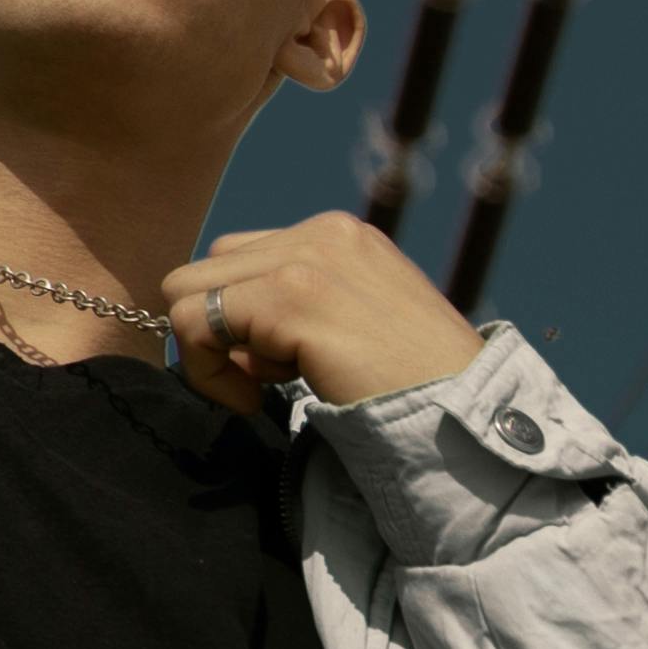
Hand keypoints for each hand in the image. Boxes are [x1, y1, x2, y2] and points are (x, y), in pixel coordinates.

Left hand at [160, 211, 480, 414]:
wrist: (461, 415)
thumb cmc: (412, 386)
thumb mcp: (354, 324)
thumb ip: (295, 310)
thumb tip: (222, 332)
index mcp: (339, 234)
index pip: (242, 257)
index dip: (241, 317)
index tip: (279, 368)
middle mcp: (320, 233)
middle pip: (208, 268)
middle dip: (221, 330)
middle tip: (268, 379)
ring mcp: (304, 260)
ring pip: (185, 290)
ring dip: (210, 350)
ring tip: (267, 386)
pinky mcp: (288, 298)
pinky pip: (192, 323)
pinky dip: (205, 372)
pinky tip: (253, 401)